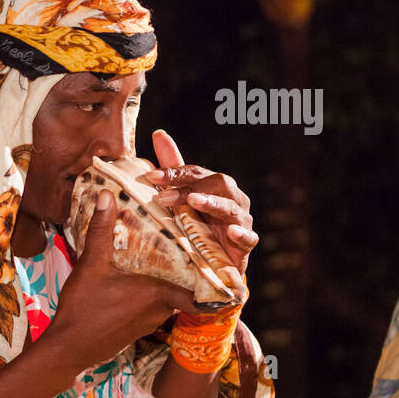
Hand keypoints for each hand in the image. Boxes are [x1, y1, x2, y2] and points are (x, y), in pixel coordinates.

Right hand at [49, 187, 205, 371]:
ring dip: (170, 280)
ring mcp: (151, 321)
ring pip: (170, 296)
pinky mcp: (138, 328)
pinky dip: (154, 292)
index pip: (205, 293)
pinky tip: (140, 278)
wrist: (69, 347)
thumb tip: (108, 194)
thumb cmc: (84, 307)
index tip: (230, 270)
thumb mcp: (91, 264)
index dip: (220, 284)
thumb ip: (101, 229)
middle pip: (187, 286)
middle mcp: (163, 309)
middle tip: (190, 245)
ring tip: (165, 256)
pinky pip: (155, 306)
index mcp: (161, 293)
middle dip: (190, 268)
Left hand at [142, 129, 257, 277]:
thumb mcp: (181, 198)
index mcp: (215, 186)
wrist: (214, 264)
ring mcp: (241, 220)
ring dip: (212, 203)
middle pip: (216, 184)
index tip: (150, 177)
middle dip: (189, 188)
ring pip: (232, 207)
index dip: (174, 173)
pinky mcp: (246, 243)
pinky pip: (248, 237)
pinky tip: (231, 231)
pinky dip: (241, 234)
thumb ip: (173, 169)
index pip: (195, 173)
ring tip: (194, 201)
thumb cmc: (197, 225)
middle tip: (164, 196)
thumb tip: (159, 133)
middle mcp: (231, 198)